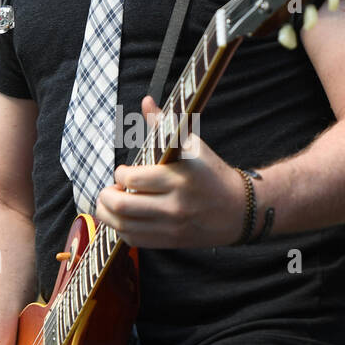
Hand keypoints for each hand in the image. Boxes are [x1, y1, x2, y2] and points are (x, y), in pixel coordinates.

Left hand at [94, 95, 244, 248]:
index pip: (133, 178)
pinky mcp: (171, 242)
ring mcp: (172, 227)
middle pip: (122, 206)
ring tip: (109, 204)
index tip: (123, 171)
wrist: (239, 209)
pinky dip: (121, 229)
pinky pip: (134, 240)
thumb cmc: (212, 172)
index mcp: (179, 177)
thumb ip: (164, 125)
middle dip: (106, 196)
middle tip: (108, 190)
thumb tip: (146, 102)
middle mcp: (175, 205)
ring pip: (124, 226)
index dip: (120, 174)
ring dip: (108, 215)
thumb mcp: (193, 145)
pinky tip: (123, 218)